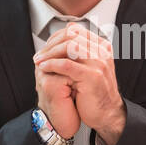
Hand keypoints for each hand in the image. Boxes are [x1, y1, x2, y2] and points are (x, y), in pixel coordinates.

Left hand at [33, 23, 125, 144]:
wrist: (107, 114)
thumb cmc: (95, 93)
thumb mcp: (90, 67)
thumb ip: (81, 51)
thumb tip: (65, 33)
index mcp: (102, 47)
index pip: (75, 31)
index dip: (56, 37)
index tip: (45, 48)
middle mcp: (102, 51)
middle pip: (71, 36)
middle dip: (50, 45)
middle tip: (38, 55)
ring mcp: (99, 63)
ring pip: (68, 47)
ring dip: (49, 53)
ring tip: (38, 61)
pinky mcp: (92, 76)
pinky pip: (67, 64)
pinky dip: (52, 64)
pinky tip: (44, 68)